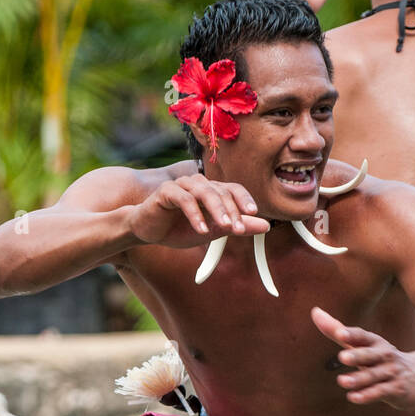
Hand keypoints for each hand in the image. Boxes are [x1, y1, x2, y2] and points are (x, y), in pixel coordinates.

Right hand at [129, 176, 269, 247]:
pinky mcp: (166, 191)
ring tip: (225, 227)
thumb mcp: (213, 231)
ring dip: (216, 210)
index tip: (254, 214)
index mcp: (211, 190)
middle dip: (232, 211)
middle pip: (220, 191)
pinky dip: (195, 215)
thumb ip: (237, 227)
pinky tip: (201, 230)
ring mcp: (182, 185)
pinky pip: (184, 200)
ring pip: (204, 192)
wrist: (148, 231)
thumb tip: (266, 225)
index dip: (244, 199)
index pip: (232, 189)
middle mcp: (198, 184)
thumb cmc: (179, 229)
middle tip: (240, 230)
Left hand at [312, 307, 414, 408]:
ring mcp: (391, 373)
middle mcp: (385, 356)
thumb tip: (314, 312)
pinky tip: (354, 397)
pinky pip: (380, 392)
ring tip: (342, 381)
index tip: (339, 333)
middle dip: (357, 355)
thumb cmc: (383, 358)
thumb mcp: (363, 344)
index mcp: (376, 343)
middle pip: (370, 355)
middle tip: (342, 356)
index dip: (352, 334)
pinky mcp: (396, 390)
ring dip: (358, 379)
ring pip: (373, 376)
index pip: (363, 336)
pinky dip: (367, 395)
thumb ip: (338, 330)